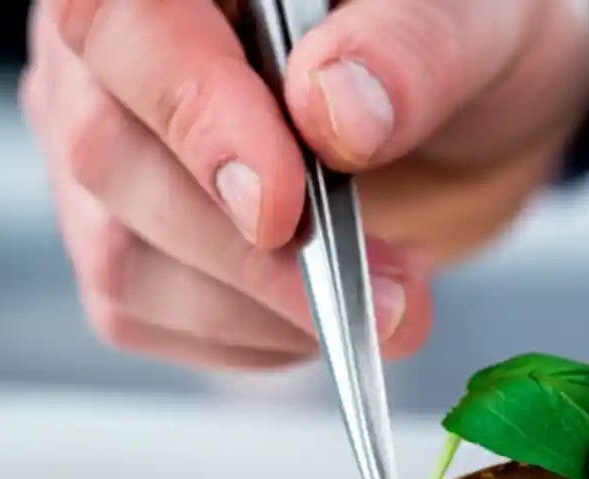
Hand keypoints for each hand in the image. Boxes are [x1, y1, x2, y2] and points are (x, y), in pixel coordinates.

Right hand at [21, 0, 588, 368]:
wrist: (465, 124)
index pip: (122, 22)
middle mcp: (120, 49)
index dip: (191, 115)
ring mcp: (112, 146)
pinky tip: (318, 319)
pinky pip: (138, 311)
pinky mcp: (125, 235)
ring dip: (257, 307)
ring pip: (118, 252)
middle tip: (378, 292)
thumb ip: (413, 49)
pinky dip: (243, 336)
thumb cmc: (460, 42)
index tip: (280, 207)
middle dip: (249, 253)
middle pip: (110, 153)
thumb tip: (336, 108)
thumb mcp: (479, 22)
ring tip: (381, 308)